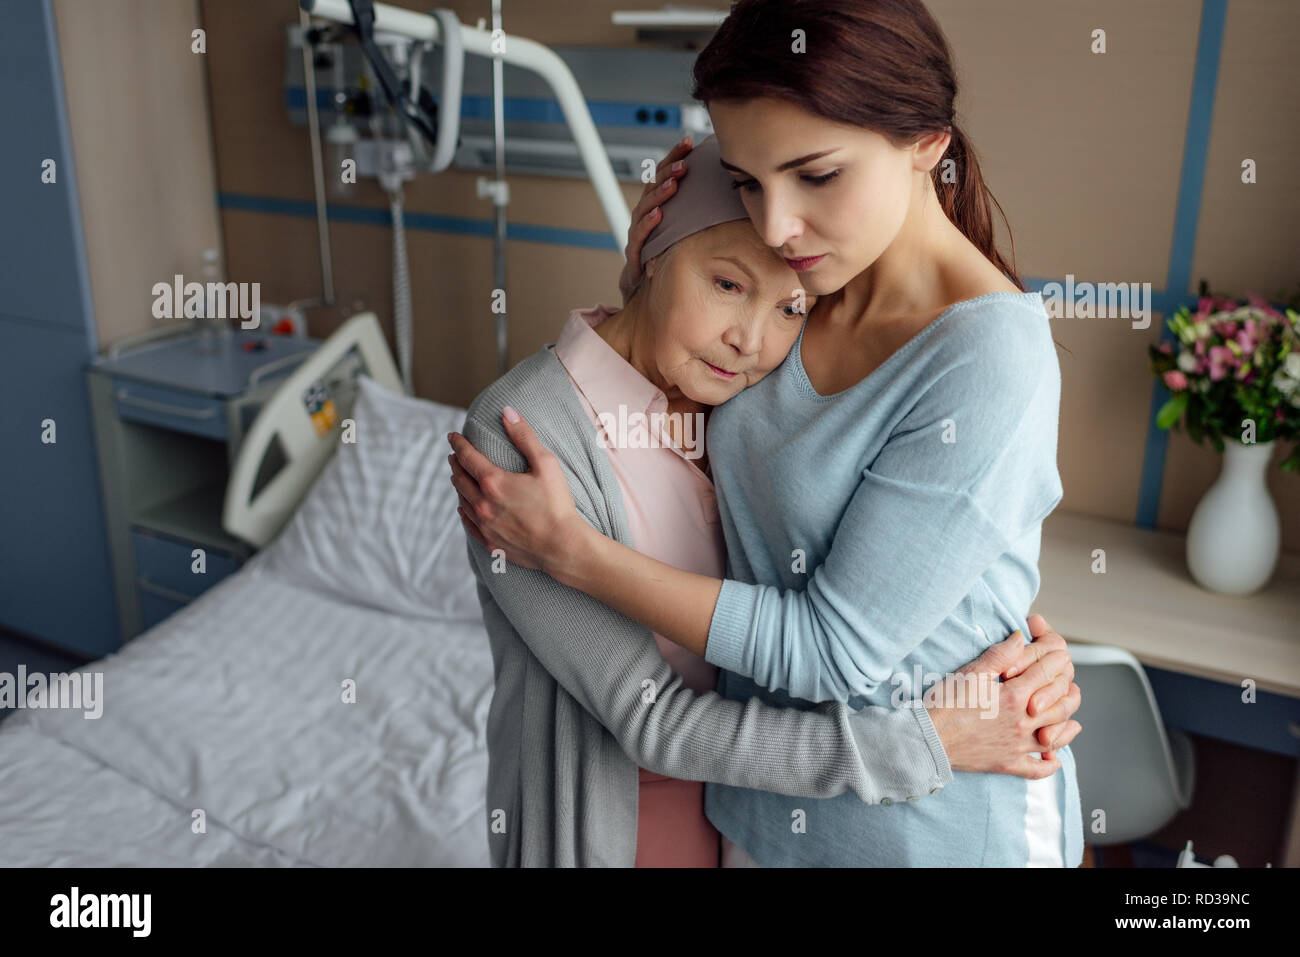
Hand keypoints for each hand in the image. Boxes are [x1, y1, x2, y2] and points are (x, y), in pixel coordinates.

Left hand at [447, 407, 589, 576]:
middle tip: (453, 456)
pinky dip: (463, 511)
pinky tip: (463, 508)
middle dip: (456, 464)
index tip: (452, 436)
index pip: (468, 457)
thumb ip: (524, 436)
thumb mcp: (546, 464)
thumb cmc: (557, 504)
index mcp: (494, 482)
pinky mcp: (490, 542)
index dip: (458, 444)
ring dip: (458, 486)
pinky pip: (468, 524)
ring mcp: (484, 525)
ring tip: (457, 477)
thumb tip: (507, 412)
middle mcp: (483, 504)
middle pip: (460, 479)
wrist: (562, 546)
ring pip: (462, 501)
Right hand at [618, 136, 693, 305]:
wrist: (645, 289)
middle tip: (684, 162)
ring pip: (644, 208)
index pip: (663, 175)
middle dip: (667, 171)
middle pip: (652, 186)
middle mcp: (644, 216)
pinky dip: (648, 224)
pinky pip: (638, 237)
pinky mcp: (634, 254)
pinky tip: (660, 214)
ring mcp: (637, 234)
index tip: (689, 142)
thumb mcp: (686, 231)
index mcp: (656, 206)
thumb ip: (699, 211)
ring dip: (659, 194)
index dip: (674, 157)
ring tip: (674, 183)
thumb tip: (731, 191)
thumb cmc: (668, 257)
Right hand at [925, 613, 1081, 778]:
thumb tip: (1021, 638)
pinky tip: (1054, 758)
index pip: (1047, 674)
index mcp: (1014, 696)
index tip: (1061, 652)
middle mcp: (1022, 722)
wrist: (928, 740)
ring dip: (1068, 725)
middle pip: (1060, 705)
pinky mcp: (1008, 763)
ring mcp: (1017, 745)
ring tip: (1072, 718)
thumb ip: (999, 655)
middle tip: (1068, 682)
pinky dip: (1050, 765)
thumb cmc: (945, 704)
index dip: (1056, 659)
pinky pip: (1037, 769)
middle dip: (1068, 689)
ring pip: (1056, 735)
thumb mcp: (970, 673)